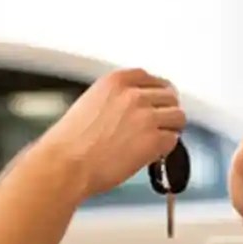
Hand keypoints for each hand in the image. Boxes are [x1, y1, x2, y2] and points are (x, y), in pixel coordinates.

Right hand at [46, 68, 184, 197]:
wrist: (64, 165)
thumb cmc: (69, 143)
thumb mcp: (91, 103)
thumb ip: (116, 99)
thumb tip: (137, 107)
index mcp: (117, 81)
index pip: (152, 79)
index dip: (158, 93)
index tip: (159, 102)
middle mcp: (134, 94)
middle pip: (170, 96)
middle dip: (166, 111)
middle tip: (161, 125)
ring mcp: (146, 116)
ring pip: (178, 117)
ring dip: (170, 129)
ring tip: (158, 140)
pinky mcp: (153, 140)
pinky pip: (173, 140)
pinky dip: (165, 149)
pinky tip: (153, 154)